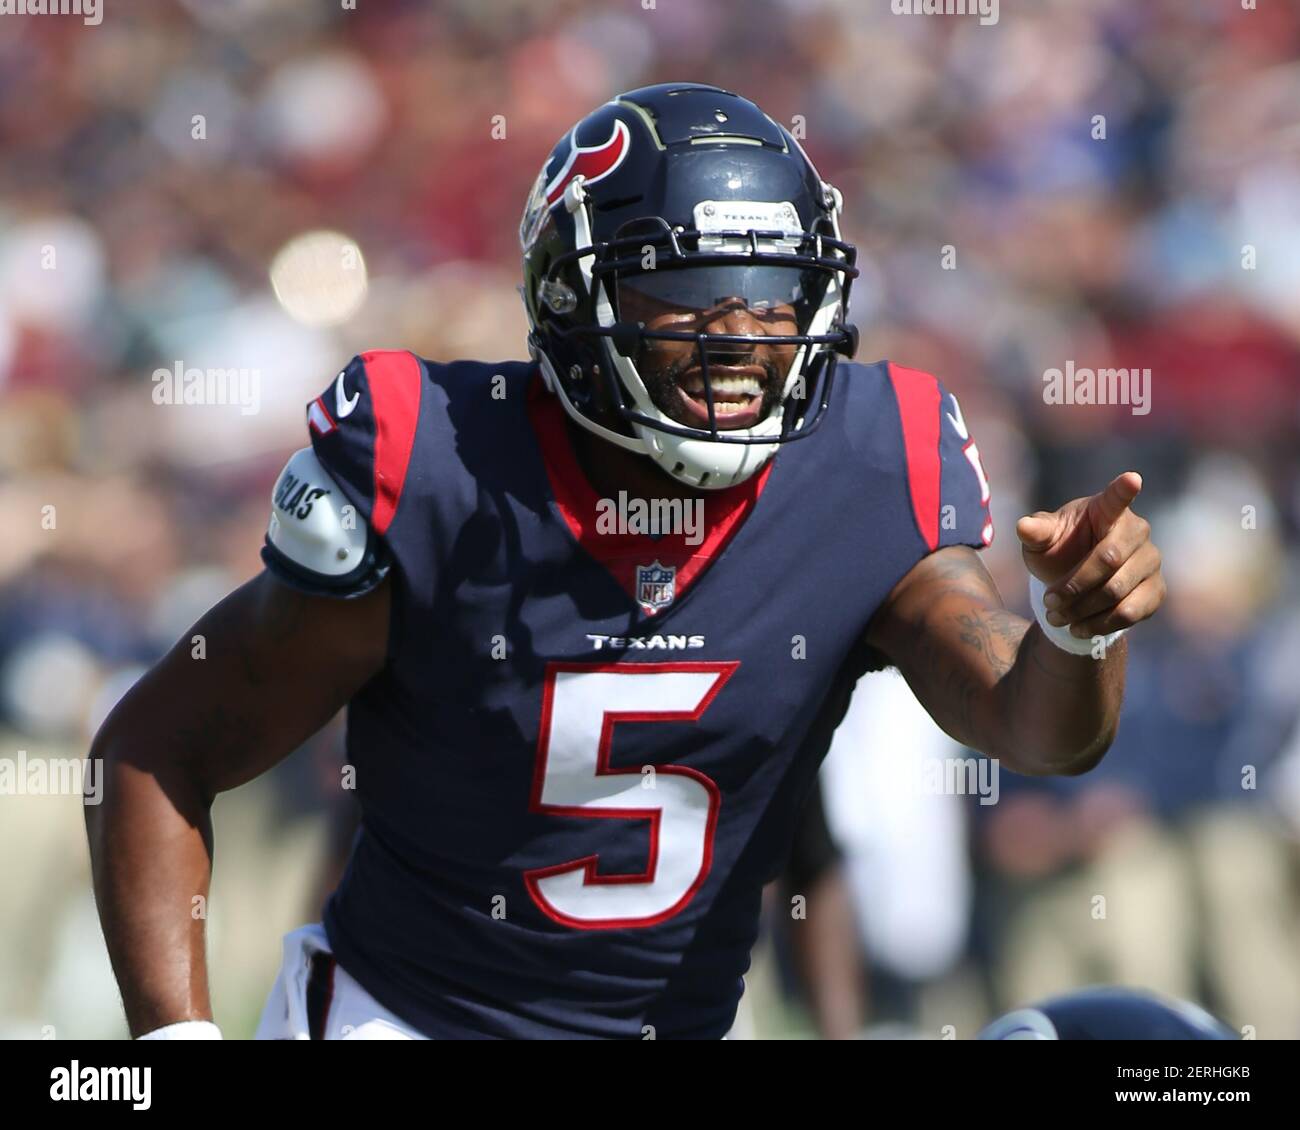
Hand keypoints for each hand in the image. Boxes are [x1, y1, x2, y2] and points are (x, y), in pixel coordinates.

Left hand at [1015, 471, 1164, 638]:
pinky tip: (1078, 628)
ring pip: (1117, 591)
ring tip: (1056, 617)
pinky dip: (1099, 624)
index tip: (1131, 478)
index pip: (1116, 497)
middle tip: (1048, 602)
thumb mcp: (1041, 542)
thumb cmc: (1058, 552)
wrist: (1075, 587)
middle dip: (1073, 585)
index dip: (1124, 489)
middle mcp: (1137, 532)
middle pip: (1108, 560)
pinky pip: (1131, 612)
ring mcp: (1150, 561)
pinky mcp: (1156, 591)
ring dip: (1082, 609)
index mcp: (1105, 510)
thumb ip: (1036, 533)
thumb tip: (1024, 527)